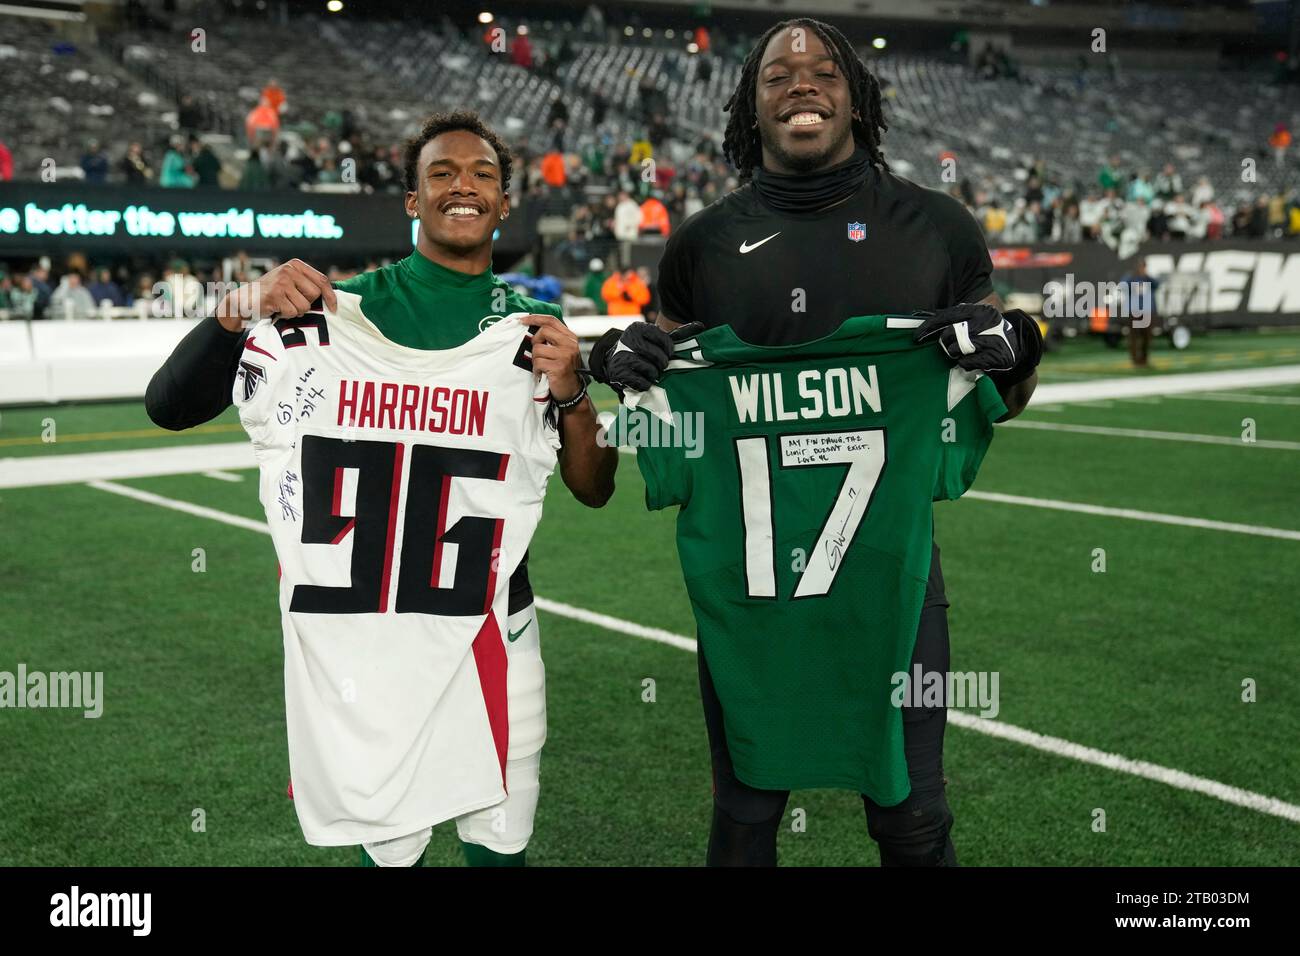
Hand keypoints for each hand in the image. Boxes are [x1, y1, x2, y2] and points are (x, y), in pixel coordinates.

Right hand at [212, 258, 335, 332]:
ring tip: (282, 305)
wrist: (244, 300)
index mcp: (295, 265)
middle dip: (306, 303)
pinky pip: (293, 312)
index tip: (334, 308)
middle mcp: (289, 270)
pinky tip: (275, 308)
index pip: (322, 280)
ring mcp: (281, 281)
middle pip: (315, 294)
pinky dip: (285, 315)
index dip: (330, 295)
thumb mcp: (290, 282)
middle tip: (291, 302)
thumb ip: (307, 284)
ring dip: (295, 311)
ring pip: (305, 305)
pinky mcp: (275, 294)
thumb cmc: (271, 294)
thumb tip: (333, 296)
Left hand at [527, 313, 582, 400]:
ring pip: (538, 349)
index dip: (535, 318)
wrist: (571, 391)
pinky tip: (542, 373)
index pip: (551, 321)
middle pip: (543, 331)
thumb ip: (553, 339)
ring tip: (542, 366)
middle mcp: (570, 344)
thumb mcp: (562, 350)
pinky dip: (536, 369)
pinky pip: (538, 362)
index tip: (522, 320)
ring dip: (535, 359)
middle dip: (535, 342)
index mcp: (570, 337)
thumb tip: (532, 328)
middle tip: (538, 353)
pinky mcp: (559, 367)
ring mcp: (565, 355)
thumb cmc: (563, 370)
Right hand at [588, 320, 678, 395]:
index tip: (669, 353)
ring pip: (648, 368)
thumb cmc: (639, 349)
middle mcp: (627, 339)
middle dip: (662, 362)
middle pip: (655, 354)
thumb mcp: (649, 337)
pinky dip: (645, 384)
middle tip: (663, 366)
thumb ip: (667, 337)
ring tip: (653, 373)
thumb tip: (696, 332)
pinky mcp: (617, 372)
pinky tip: (645, 382)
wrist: (614, 358)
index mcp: (637, 328)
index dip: (669, 347)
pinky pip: (639, 381)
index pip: (661, 337)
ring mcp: (621, 356)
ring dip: (654, 373)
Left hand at [913, 303, 1018, 372]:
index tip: (916, 338)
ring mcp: (993, 338)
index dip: (929, 327)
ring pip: (957, 349)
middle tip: (951, 347)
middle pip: (950, 334)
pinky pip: (967, 362)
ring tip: (964, 353)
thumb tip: (924, 323)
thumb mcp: (973, 320)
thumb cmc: (986, 333)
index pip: (947, 316)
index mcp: (978, 309)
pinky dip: (965, 363)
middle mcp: (986, 320)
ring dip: (955, 354)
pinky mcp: (996, 355)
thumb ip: (953, 321)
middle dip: (946, 343)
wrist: (1015, 346)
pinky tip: (971, 360)